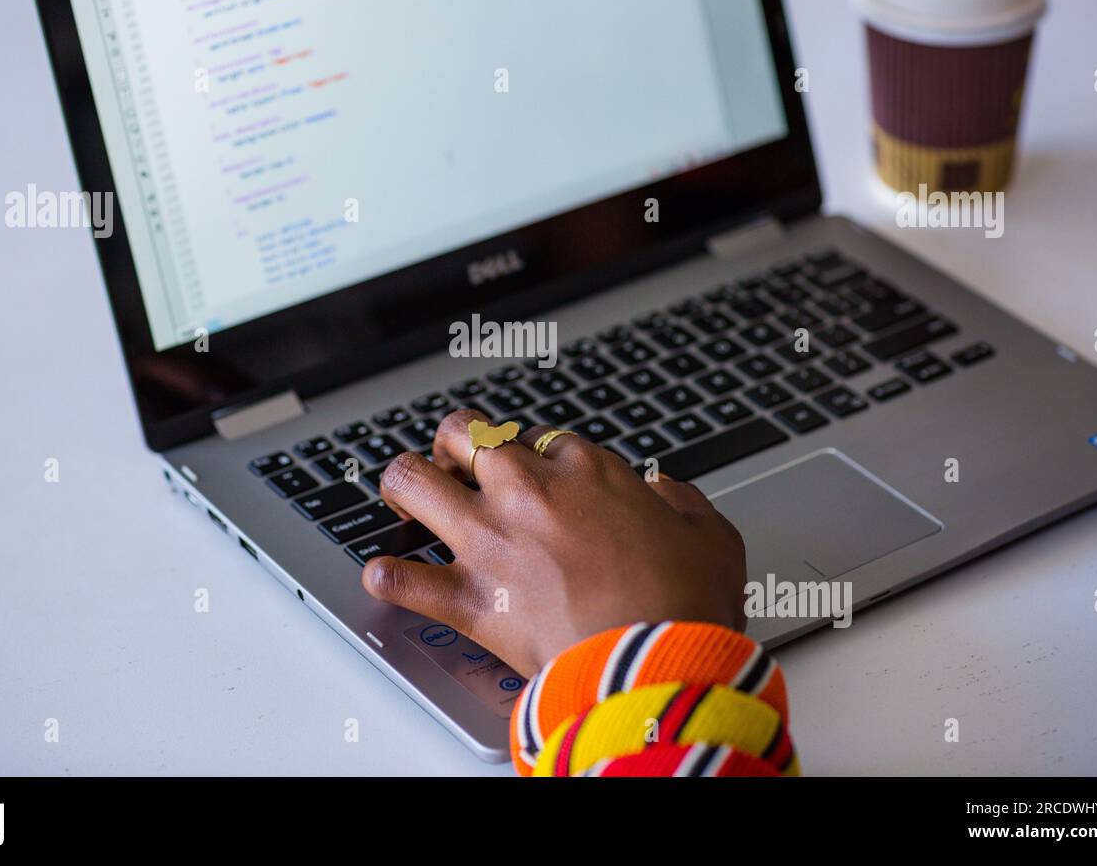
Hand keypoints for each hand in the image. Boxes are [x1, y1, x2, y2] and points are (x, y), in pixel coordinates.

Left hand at [361, 408, 747, 676]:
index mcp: (584, 470)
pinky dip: (388, 578)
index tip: (534, 474)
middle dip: (451, 443)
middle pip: (460, 432)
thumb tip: (665, 490)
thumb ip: (684, 503)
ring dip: (402, 487)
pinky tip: (386, 578)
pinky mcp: (467, 598)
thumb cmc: (686, 602)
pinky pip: (400, 579)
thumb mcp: (711, 536)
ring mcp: (489, 540)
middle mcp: (526, 491)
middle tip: (454, 465)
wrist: (657, 664)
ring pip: (411, 481)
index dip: (529, 453)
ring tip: (406, 502)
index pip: (534, 436)